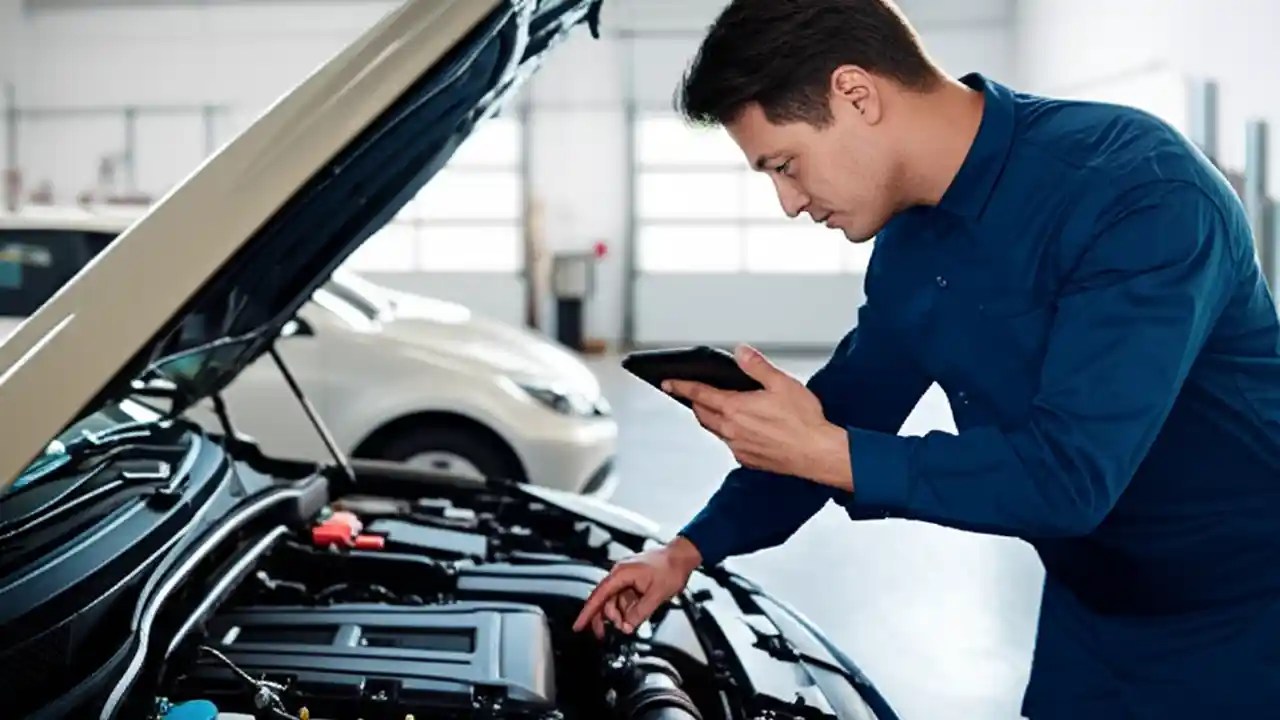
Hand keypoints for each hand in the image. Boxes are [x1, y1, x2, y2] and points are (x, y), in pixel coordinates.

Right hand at [573, 537, 702, 636]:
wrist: (682, 556)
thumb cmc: (671, 567)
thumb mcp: (656, 595)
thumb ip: (640, 613)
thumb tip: (627, 626)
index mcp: (622, 574)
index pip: (598, 596)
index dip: (587, 613)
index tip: (578, 625)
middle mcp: (620, 574)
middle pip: (604, 600)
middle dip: (605, 618)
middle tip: (603, 635)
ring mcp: (626, 577)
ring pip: (614, 601)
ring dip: (620, 615)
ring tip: (630, 623)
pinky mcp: (632, 580)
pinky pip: (624, 598)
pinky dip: (627, 608)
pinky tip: (634, 615)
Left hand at [665, 345, 853, 490]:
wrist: (817, 453)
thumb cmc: (804, 421)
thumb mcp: (782, 383)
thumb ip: (757, 366)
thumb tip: (740, 352)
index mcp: (735, 408)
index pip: (698, 394)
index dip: (681, 386)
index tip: (668, 383)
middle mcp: (731, 430)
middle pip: (702, 414)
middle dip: (696, 402)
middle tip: (695, 394)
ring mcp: (739, 447)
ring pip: (715, 430)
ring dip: (712, 418)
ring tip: (719, 408)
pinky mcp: (749, 460)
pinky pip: (730, 444)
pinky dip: (729, 434)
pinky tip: (743, 429)